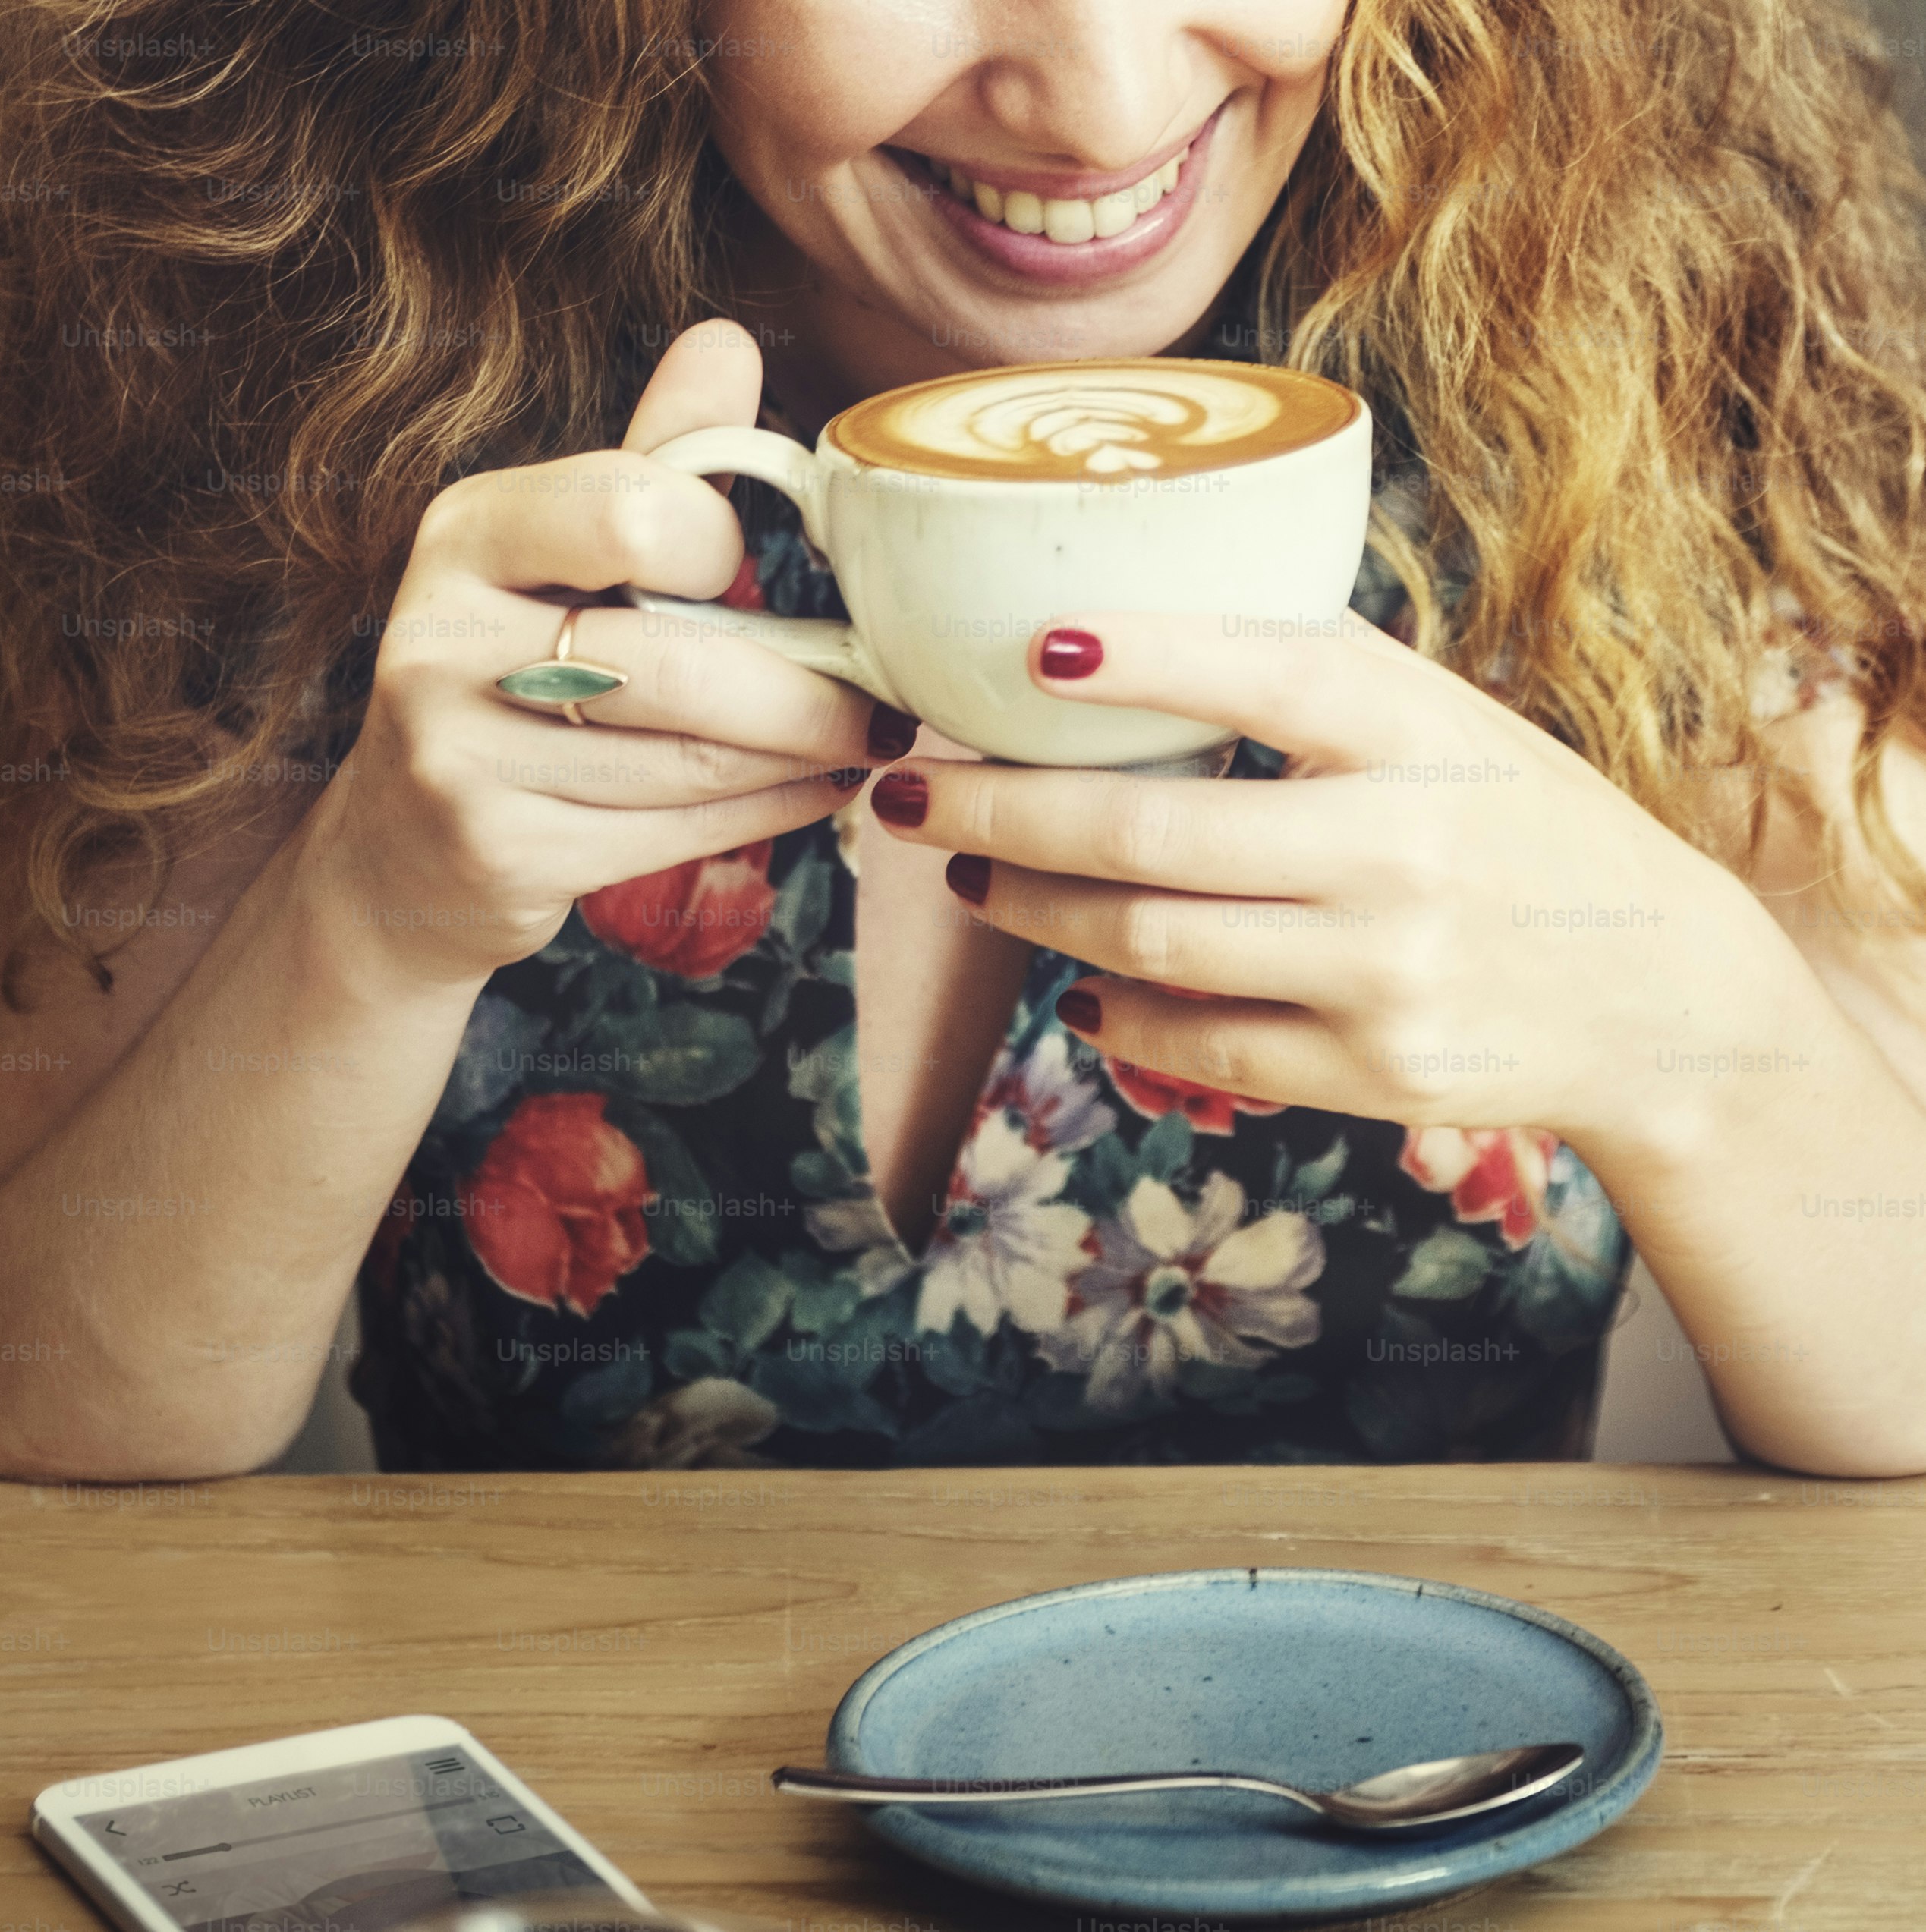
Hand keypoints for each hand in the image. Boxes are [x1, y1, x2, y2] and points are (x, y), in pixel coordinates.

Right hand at [297, 318, 910, 984]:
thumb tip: (727, 342)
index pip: (630, 515)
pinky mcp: (503, 852)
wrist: (405, 848)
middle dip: (807, 692)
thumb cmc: (513, 674)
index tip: (756, 569)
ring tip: (869, 741)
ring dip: (807, 756)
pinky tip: (820, 790)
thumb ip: (649, 459)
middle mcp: (445, 638)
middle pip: (678, 663)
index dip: (717, 544)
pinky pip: (678, 831)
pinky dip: (775, 811)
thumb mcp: (558, 553)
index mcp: (467, 532)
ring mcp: (462, 756)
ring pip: (691, 761)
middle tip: (884, 698)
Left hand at [866, 608, 1788, 1148]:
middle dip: (1000, 812)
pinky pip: (1200, 1041)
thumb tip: (1112, 644)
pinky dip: (1116, 1011)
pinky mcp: (1375, 1075)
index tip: (1031, 646)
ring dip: (1031, 909)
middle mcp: (1406, 851)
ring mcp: (1388, 974)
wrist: (1658, 995)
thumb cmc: (1524, 829)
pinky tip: (1075, 983)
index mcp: (1425, 733)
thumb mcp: (1451, 725)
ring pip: (1150, 942)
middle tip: (908, 794)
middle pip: (1153, 833)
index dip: (1142, 657)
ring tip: (971, 876)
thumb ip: (1316, 681)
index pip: (1265, 673)